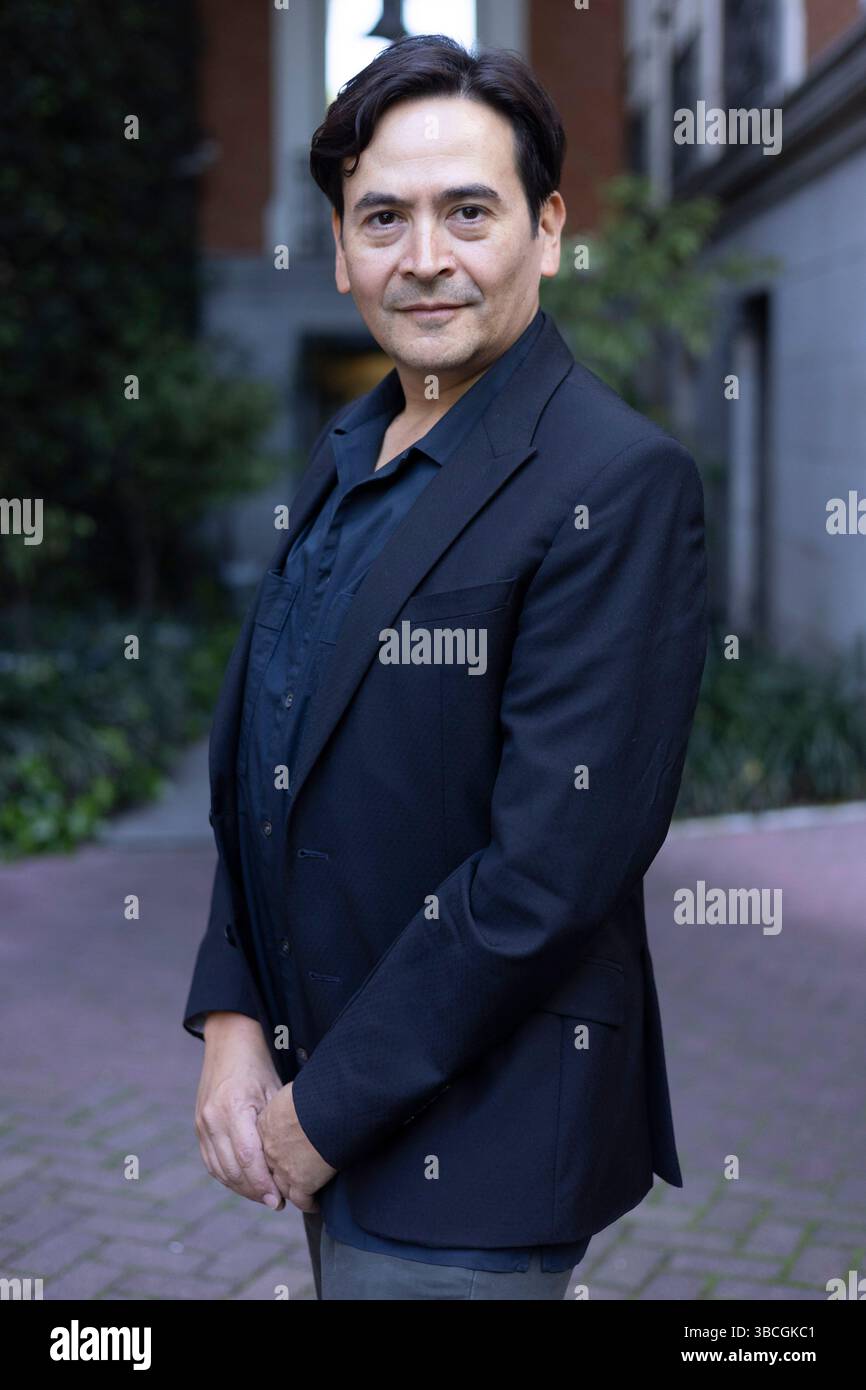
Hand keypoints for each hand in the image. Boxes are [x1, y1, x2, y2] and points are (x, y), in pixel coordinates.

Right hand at [194, 1011, 285, 1209]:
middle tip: (278, 1202)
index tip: (281, 1200)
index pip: (248, 1158)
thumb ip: (276, 1126)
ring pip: (220, 1170)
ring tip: (266, 1196)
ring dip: (242, 1188)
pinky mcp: (198, 1127)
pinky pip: (211, 1162)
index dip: (264, 1183)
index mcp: (233, 1107)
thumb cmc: (259, 1064)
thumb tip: (294, 1163)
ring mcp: (201, 1124)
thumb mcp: (274, 1090)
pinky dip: (229, 1177)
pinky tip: (247, 1183)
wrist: (229, 1042)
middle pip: (233, 1170)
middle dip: (256, 1191)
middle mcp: (212, 1118)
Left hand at [257, 1082, 337, 1211]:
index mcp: (265, 1125)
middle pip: (268, 1170)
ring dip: (291, 1192)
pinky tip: (314, 1203)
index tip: (280, 1156)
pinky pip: (303, 1200)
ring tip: (301, 1194)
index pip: (262, 1146)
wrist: (330, 1108)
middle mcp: (269, 1150)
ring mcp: (283, 1169)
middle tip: (287, 1180)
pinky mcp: (302, 1183)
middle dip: (276, 1177)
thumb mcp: (292, 1093)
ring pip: (282, 1189)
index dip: (271, 1154)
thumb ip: (287, 1104)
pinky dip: (309, 1204)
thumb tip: (297, 1103)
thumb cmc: (317, 1094)